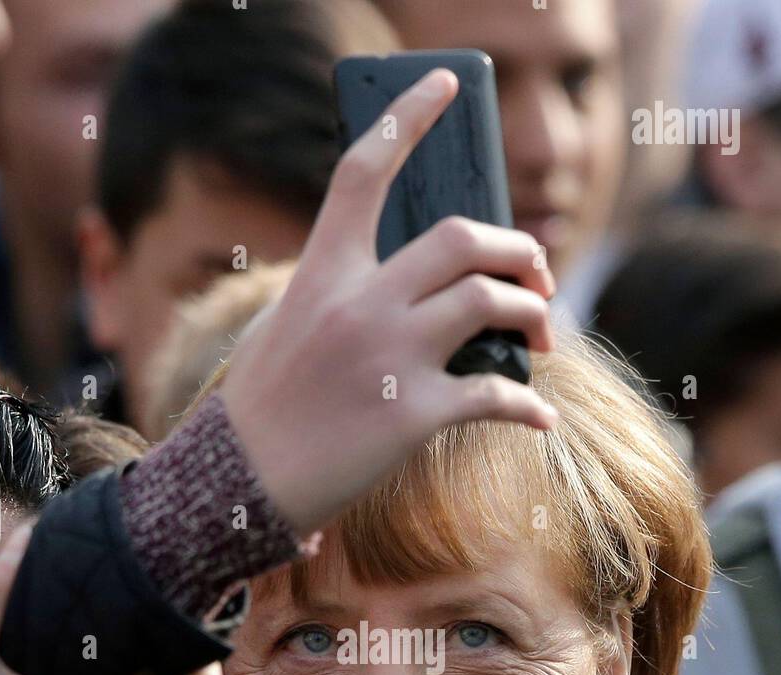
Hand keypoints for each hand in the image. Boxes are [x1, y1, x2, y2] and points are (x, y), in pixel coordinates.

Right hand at [219, 68, 557, 537]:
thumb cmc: (260, 410)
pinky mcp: (415, 415)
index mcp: (322, 274)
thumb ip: (337, 294)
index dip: (408, 117)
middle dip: (516, 250)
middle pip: (462, 238)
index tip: (446, 84)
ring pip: (492, 302)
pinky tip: (541, 417)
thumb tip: (406, 286)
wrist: (239, 485)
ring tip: (540, 335)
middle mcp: (360, 304)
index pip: (366, 172)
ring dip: (532, 313)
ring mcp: (390, 357)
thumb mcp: (283, 327)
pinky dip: (528, 407)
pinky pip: (497, 395)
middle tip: (536, 276)